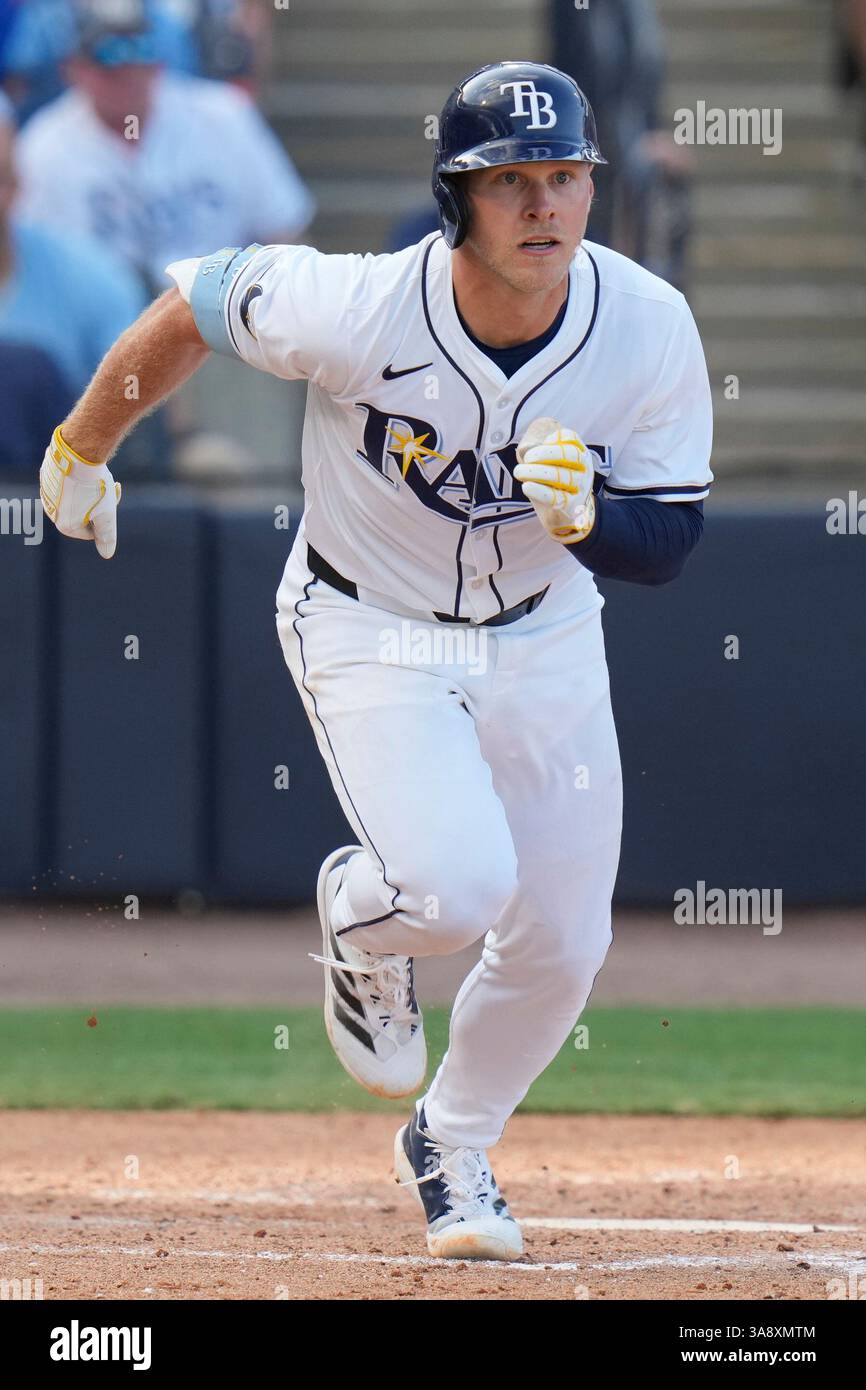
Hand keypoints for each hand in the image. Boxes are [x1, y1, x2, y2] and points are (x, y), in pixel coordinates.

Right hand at [39, 428, 121, 558]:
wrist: (78, 452)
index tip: (110, 502)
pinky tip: (84, 468)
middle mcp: (52, 512)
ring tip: (97, 477)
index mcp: (65, 526)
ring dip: (89, 491)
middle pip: (83, 514)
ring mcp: (46, 493)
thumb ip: (107, 536)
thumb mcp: (107, 514)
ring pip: (75, 498)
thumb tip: (107, 554)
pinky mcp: (46, 477)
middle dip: (98, 504)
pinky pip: (66, 482)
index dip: (105, 518)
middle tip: (109, 487)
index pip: (91, 532)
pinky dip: (77, 479)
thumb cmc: (94, 486)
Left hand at [514, 416, 595, 542]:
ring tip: (519, 472)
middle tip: (526, 459)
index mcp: (580, 454)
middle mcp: (584, 469)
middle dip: (544, 453)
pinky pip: (556, 497)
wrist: (570, 516)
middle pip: (569, 455)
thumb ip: (539, 454)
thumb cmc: (556, 485)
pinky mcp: (572, 506)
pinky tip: (527, 487)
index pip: (571, 438)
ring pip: (562, 476)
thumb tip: (525, 449)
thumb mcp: (551, 465)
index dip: (553, 438)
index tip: (539, 443)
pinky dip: (539, 491)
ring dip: (536, 472)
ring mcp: (580, 488)